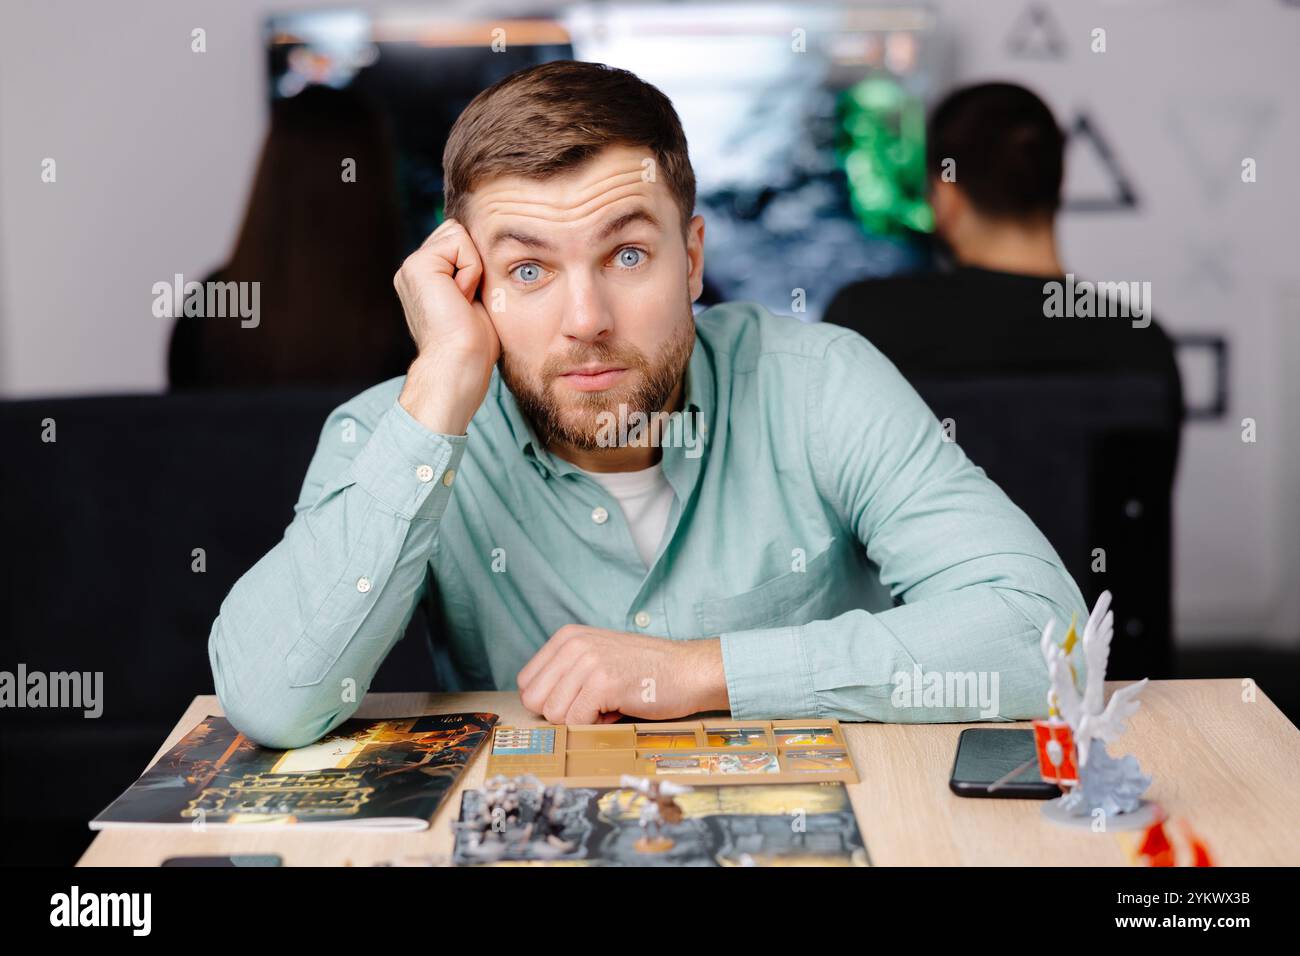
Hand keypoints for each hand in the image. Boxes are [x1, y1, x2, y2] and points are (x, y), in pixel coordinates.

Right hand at [394, 217, 500, 434]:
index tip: (470, 301)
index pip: (460, 241)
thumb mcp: (476, 299)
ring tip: (463, 299)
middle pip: (459, 232)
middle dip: (474, 262)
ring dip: (472, 267)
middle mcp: (413, 270)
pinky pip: (460, 243)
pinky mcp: (417, 265)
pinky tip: (460, 296)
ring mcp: (411, 267)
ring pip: (459, 234)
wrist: (460, 364)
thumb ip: (472, 271)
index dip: (477, 265)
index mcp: (426, 277)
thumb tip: (490, 248)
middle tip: (467, 300)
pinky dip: (471, 269)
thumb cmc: (474, 344)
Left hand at [516, 626, 728, 723]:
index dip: (552, 701)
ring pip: (554, 715)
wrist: (689, 671)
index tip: (580, 697)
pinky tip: (619, 708)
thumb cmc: (645, 671)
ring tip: (610, 703)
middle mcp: (573, 644)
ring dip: (583, 719)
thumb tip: (534, 705)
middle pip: (534, 701)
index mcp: (567, 637)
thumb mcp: (596, 657)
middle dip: (562, 713)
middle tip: (595, 704)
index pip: (527, 683)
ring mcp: (587, 661)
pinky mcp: (603, 682)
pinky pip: (577, 723)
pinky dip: (597, 725)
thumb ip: (564, 673)